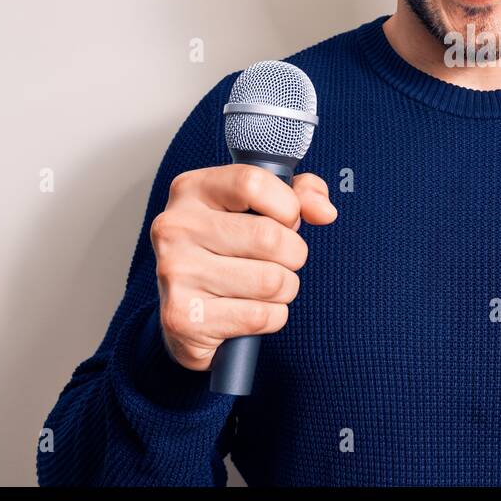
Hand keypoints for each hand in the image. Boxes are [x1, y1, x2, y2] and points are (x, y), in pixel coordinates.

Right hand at [149, 163, 337, 370]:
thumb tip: (324, 211)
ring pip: (271, 281)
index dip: (287, 205)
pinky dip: (270, 317)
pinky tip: (248, 310)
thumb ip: (299, 194)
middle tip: (279, 260)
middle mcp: (175, 227)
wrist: (184, 315)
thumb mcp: (259, 208)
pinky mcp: (183, 317)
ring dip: (284, 288)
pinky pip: (260, 316)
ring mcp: (175, 272)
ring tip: (263, 287)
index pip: (254, 183)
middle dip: (292, 254)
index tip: (287, 220)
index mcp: (191, 190)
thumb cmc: (229, 251)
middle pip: (269, 237)